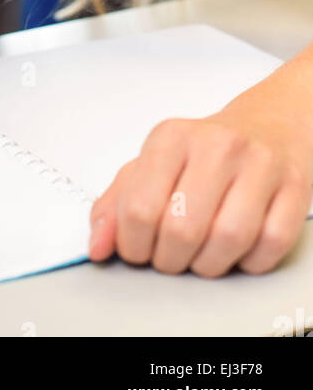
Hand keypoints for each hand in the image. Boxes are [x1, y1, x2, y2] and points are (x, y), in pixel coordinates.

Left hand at [87, 86, 312, 275]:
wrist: (268, 124)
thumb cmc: (204, 152)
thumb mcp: (152, 165)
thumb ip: (116, 204)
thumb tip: (97, 246)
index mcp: (171, 137)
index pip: (139, 209)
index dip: (134, 246)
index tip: (138, 250)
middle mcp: (216, 145)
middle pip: (182, 231)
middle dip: (169, 260)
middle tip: (170, 256)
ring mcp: (259, 165)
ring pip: (227, 241)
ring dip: (208, 265)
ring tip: (202, 255)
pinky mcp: (294, 188)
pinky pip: (269, 246)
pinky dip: (249, 262)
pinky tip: (238, 250)